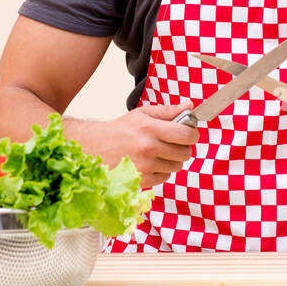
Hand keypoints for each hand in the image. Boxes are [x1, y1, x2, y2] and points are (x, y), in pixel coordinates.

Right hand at [71, 103, 199, 188]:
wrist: (94, 147)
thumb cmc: (120, 129)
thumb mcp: (142, 114)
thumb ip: (168, 111)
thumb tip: (189, 105)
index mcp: (149, 128)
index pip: (186, 135)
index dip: (192, 134)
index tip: (188, 133)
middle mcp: (148, 147)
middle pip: (185, 153)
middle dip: (183, 147)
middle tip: (173, 143)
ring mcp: (145, 166)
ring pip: (177, 166)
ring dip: (172, 160)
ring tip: (158, 152)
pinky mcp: (141, 180)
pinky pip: (166, 177)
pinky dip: (162, 171)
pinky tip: (151, 163)